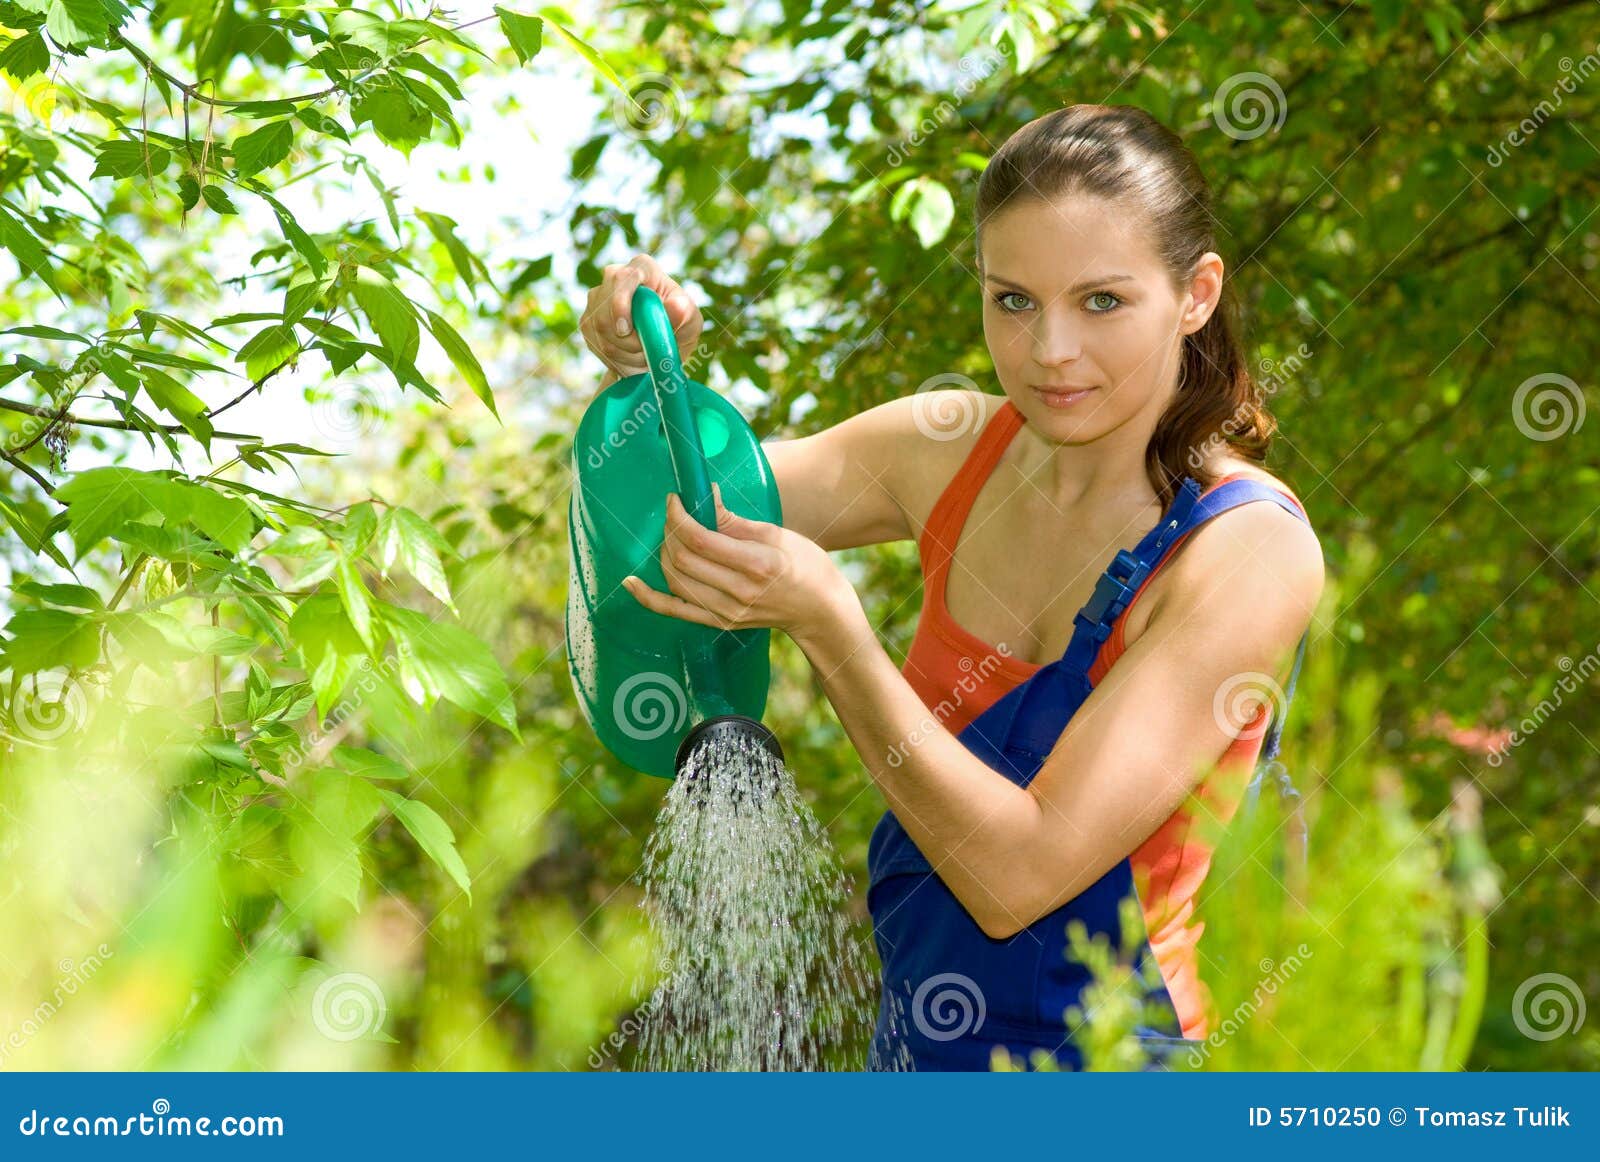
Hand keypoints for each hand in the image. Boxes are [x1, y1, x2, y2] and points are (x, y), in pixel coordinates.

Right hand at [579, 253, 702, 381]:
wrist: (663, 344)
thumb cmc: (680, 325)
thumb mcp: (691, 321)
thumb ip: (684, 312)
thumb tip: (675, 305)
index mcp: (642, 268)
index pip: (622, 278)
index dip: (619, 302)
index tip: (624, 330)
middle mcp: (614, 276)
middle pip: (605, 308)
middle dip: (625, 340)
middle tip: (646, 353)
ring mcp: (597, 298)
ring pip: (599, 330)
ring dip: (624, 352)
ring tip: (644, 356)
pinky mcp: (588, 321)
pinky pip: (595, 344)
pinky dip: (614, 358)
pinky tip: (630, 358)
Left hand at [623, 483, 857, 646]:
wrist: (818, 610)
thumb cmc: (804, 565)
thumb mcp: (775, 533)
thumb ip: (733, 521)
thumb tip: (702, 497)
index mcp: (756, 565)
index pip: (700, 540)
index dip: (679, 516)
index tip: (675, 499)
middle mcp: (739, 592)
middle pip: (682, 559)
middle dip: (670, 529)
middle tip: (674, 512)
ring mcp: (727, 612)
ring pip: (674, 580)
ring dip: (664, 552)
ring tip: (671, 533)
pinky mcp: (718, 623)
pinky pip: (674, 611)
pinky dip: (649, 597)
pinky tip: (631, 583)